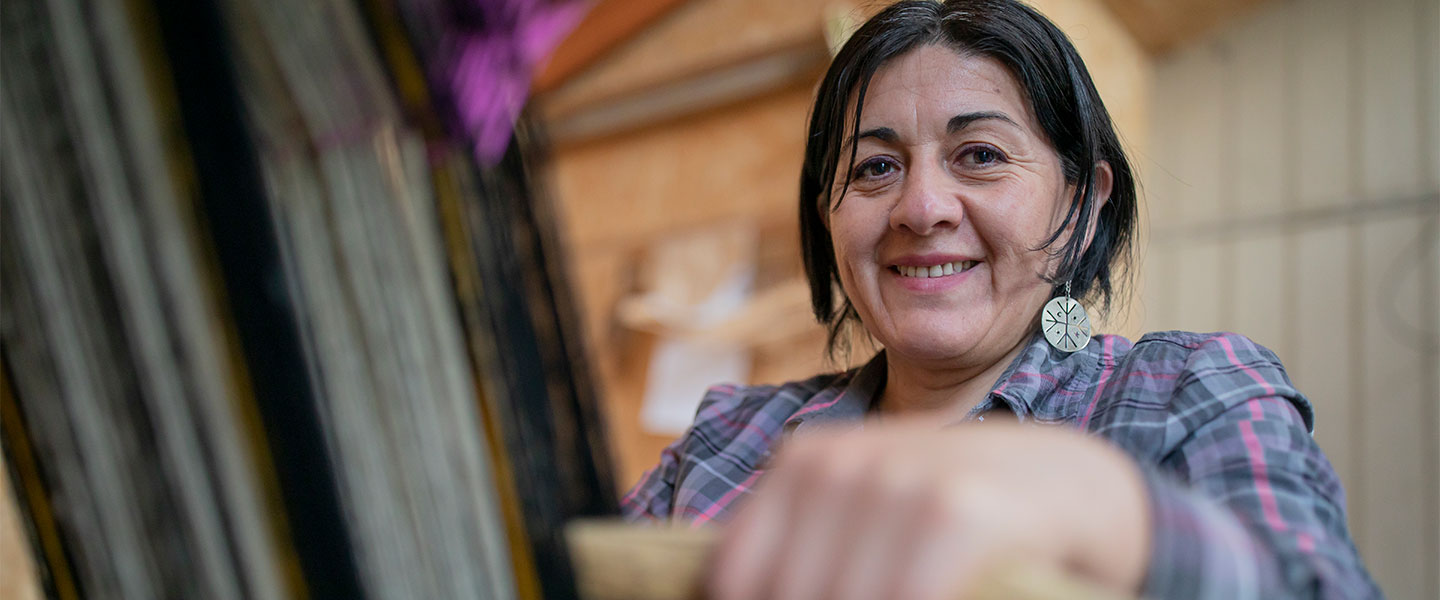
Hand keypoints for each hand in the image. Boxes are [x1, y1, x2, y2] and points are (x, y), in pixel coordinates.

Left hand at [706, 421, 1149, 599]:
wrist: (1068, 483)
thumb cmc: (950, 516)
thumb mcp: (862, 514)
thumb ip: (801, 552)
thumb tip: (729, 595)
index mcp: (802, 463)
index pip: (733, 577)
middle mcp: (838, 464)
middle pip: (785, 596)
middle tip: (878, 599)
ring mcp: (894, 484)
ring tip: (911, 596)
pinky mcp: (951, 515)